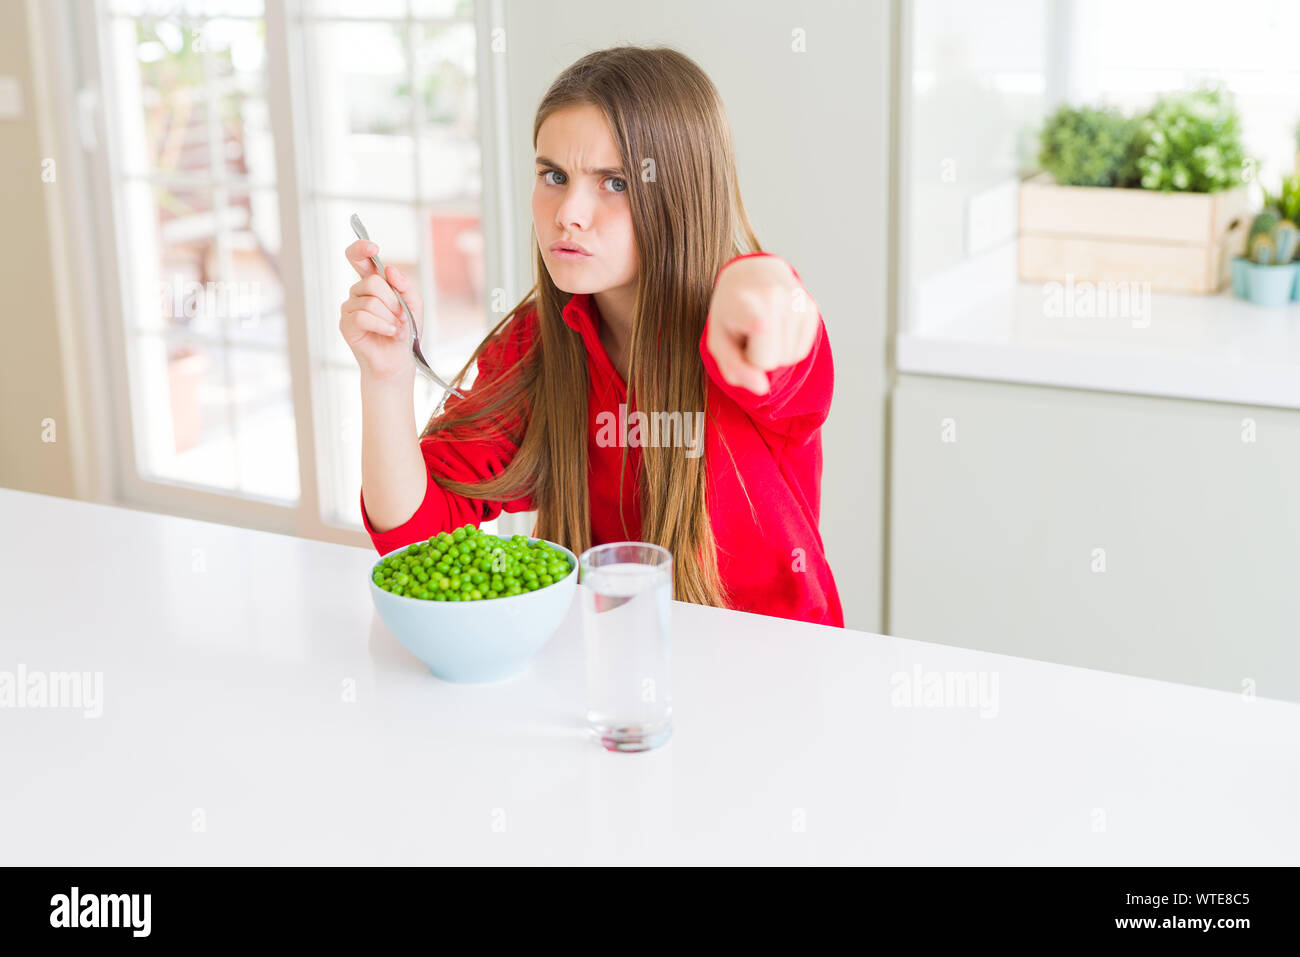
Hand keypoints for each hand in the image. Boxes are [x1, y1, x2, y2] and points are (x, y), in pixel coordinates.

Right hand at [339, 240, 422, 382]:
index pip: (359, 259)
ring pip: (371, 301)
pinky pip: (364, 316)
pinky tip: (389, 333)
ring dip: (390, 317)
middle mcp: (358, 293)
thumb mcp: (414, 306)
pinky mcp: (347, 325)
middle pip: (372, 281)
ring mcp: (350, 308)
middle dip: (392, 300)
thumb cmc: (405, 333)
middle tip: (401, 316)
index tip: (373, 247)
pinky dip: (382, 325)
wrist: (399, 361)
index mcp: (373, 284)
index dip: (361, 249)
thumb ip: (405, 286)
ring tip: (396, 329)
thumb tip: (390, 270)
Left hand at [704, 255, 819, 394]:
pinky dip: (787, 348)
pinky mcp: (811, 308)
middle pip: (772, 360)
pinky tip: (777, 328)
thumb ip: (735, 368)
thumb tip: (762, 388)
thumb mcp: (719, 342)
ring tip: (763, 329)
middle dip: (758, 356)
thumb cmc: (731, 314)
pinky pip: (801, 352)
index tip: (759, 325)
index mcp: (744, 301)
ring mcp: (796, 301)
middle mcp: (774, 296)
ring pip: (789, 359)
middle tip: (749, 334)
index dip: (758, 337)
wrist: (752, 275)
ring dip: (774, 352)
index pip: (760, 325)